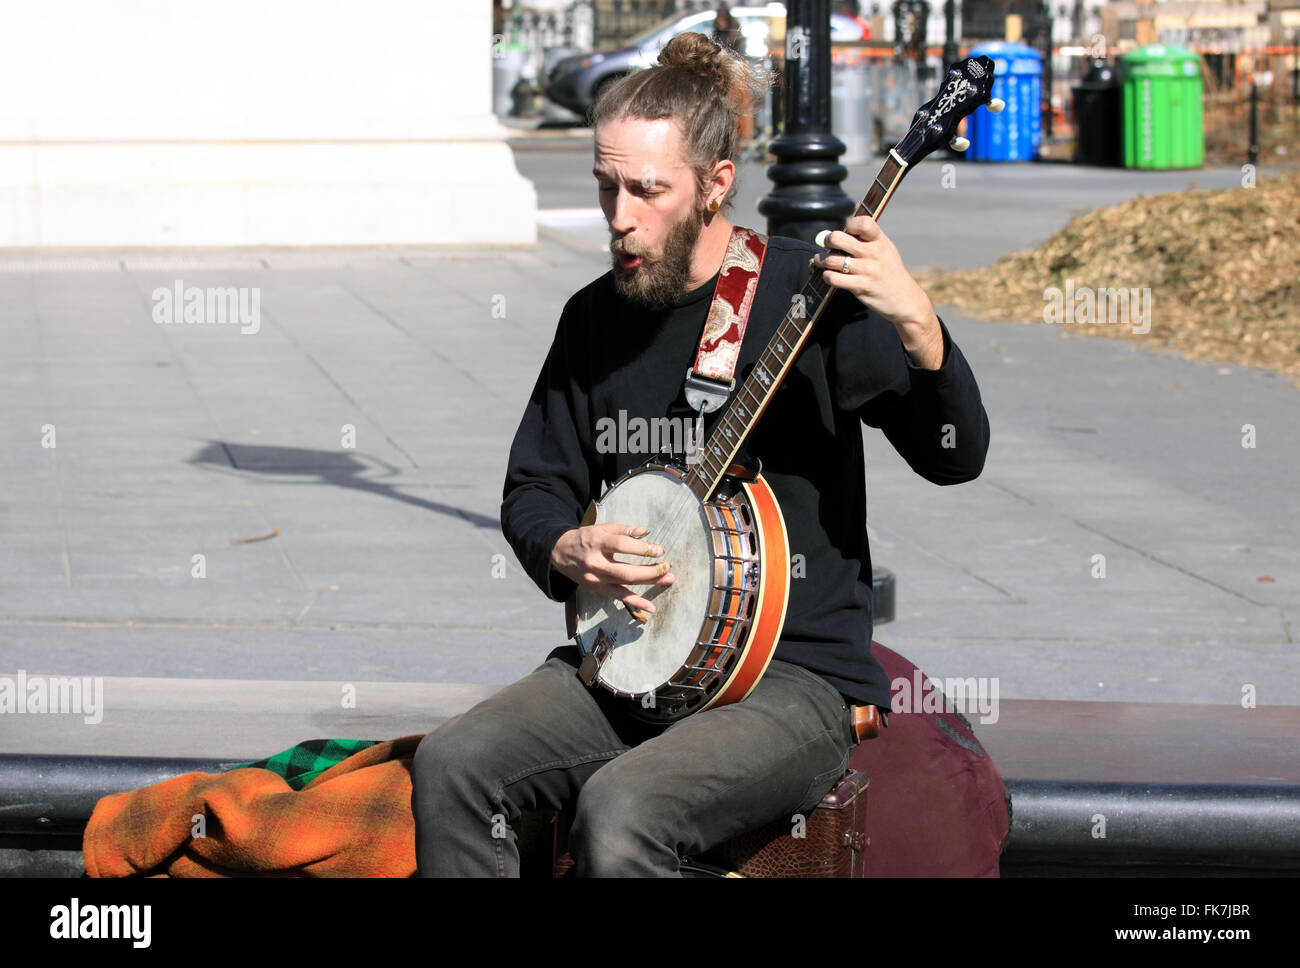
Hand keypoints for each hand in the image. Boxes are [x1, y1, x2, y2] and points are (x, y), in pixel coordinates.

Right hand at [551, 522, 673, 613]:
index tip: (658, 550)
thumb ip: (622, 530)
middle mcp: (595, 563)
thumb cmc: (584, 538)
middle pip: (626, 571)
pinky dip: (636, 603)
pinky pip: (618, 597)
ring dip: (649, 583)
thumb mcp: (600, 529)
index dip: (642, 549)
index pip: (622, 546)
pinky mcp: (597, 589)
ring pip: (625, 584)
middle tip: (667, 567)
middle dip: (650, 571)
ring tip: (668, 580)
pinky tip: (651, 607)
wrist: (559, 553)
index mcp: (596, 543)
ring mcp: (596, 579)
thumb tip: (644, 532)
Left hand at [813, 216, 943, 368]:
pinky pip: (834, 278)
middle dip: (827, 239)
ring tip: (821, 261)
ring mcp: (867, 271)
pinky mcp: (861, 287)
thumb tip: (856, 205)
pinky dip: (827, 276)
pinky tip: (829, 275)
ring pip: (832, 259)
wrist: (904, 300)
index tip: (846, 231)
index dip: (850, 224)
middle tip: (826, 243)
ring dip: (822, 260)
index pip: (863, 222)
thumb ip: (869, 230)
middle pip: (839, 239)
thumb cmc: (890, 271)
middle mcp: (874, 254)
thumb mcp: (885, 247)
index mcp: (881, 241)